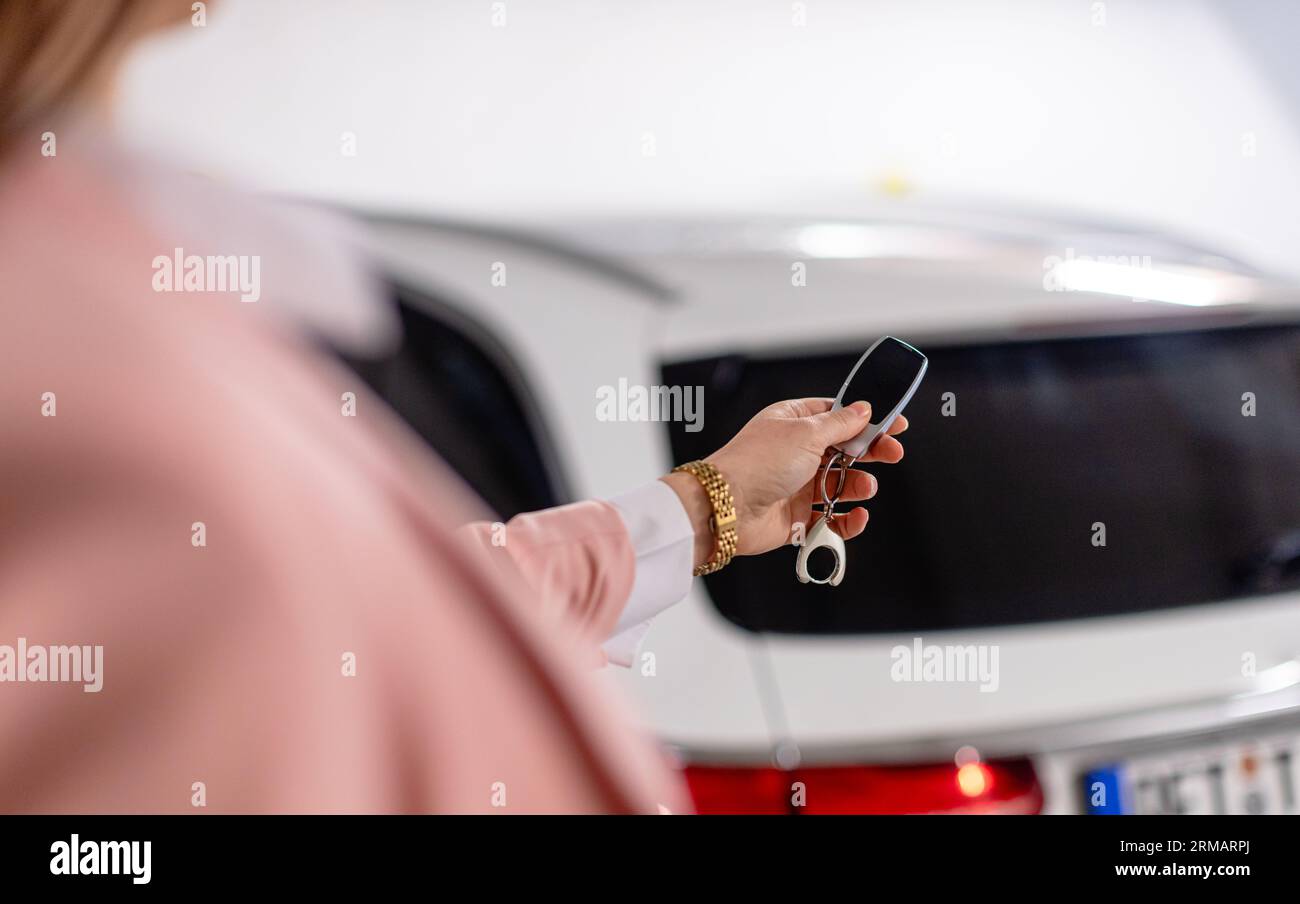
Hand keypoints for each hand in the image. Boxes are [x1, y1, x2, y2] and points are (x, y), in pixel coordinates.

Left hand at [663, 398, 907, 567]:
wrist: (728, 507)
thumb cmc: (756, 463)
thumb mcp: (806, 432)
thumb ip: (840, 424)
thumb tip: (864, 409)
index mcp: (794, 421)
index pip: (838, 414)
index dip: (867, 419)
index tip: (894, 424)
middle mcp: (796, 450)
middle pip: (845, 448)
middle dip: (871, 451)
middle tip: (892, 454)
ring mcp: (797, 482)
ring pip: (841, 483)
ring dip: (859, 485)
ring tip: (865, 487)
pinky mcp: (797, 514)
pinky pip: (831, 517)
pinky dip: (848, 519)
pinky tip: (856, 516)